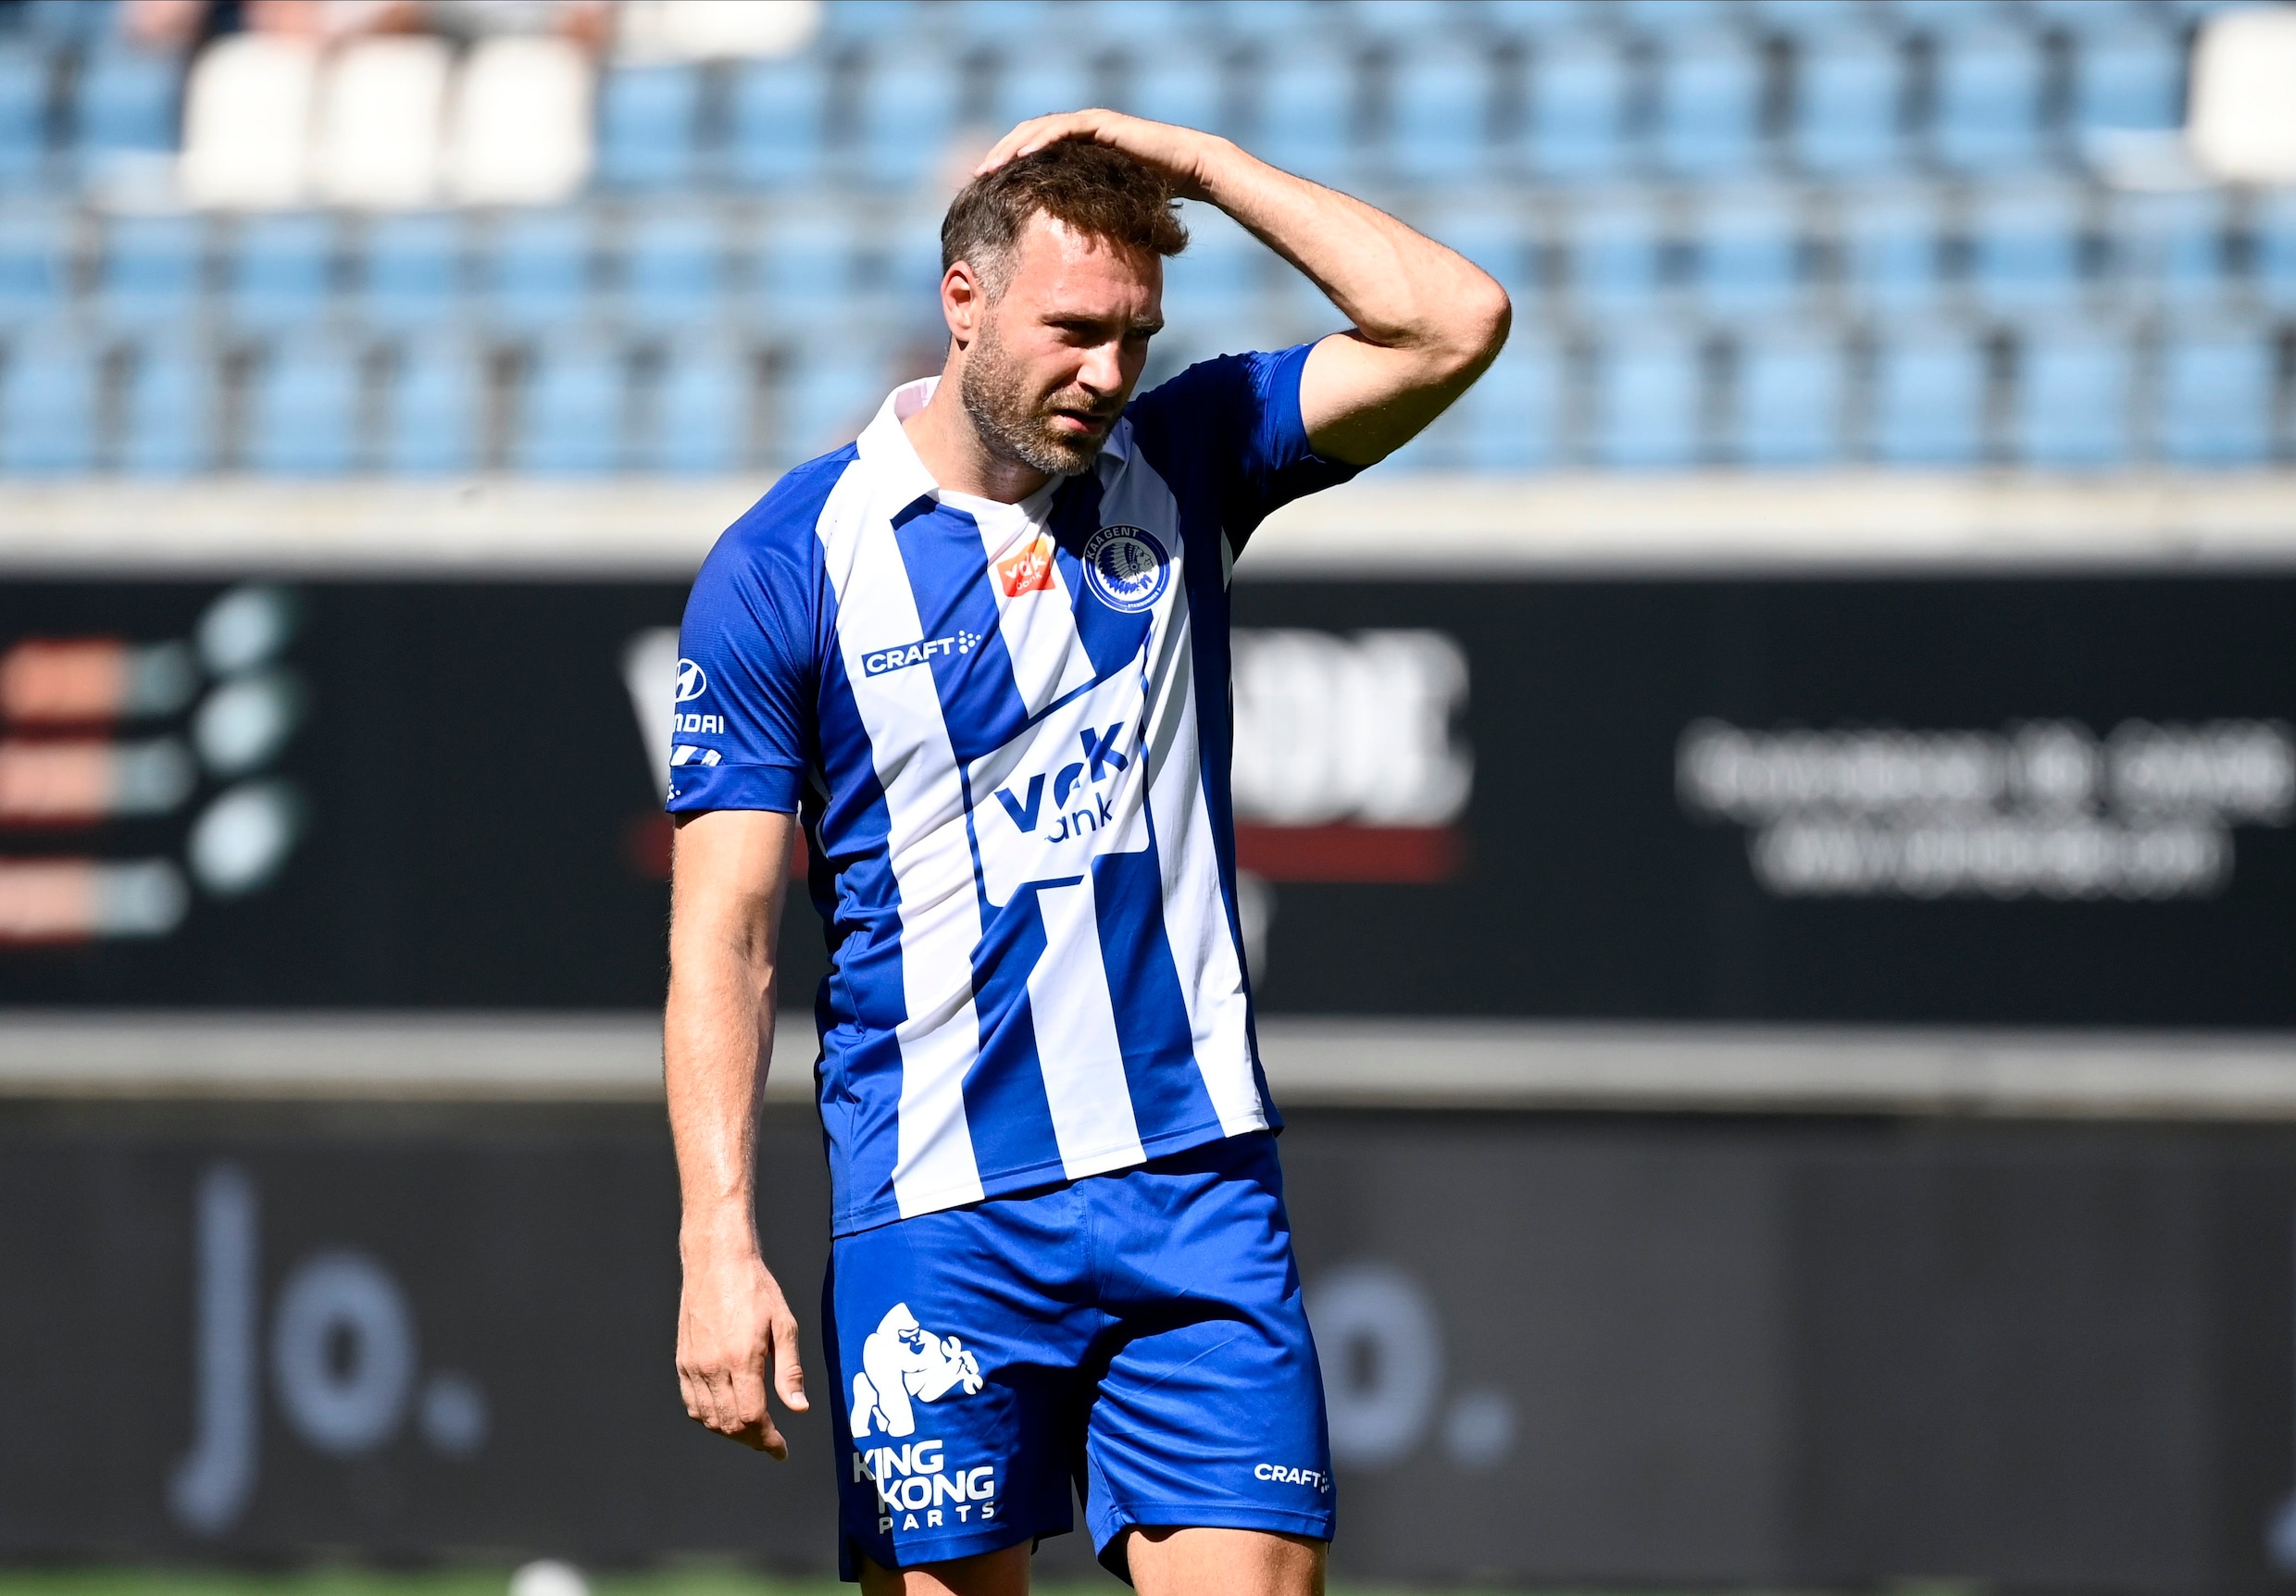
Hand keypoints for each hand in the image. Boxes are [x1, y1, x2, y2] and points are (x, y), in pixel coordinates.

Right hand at [676, 1238, 809, 1456]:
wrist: (716, 1260)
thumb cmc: (755, 1287)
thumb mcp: (784, 1324)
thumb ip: (790, 1371)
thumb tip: (799, 1408)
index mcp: (741, 1359)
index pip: (753, 1418)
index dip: (768, 1441)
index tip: (781, 1450)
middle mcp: (713, 1367)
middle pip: (730, 1424)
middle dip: (753, 1441)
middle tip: (771, 1442)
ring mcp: (693, 1365)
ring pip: (708, 1419)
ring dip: (731, 1433)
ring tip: (752, 1432)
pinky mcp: (683, 1360)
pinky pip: (692, 1403)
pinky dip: (709, 1418)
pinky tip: (725, 1414)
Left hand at [975, 110, 1231, 201]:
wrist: (1189, 171)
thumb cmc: (1156, 195)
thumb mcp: (1111, 210)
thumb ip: (1087, 218)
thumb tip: (1064, 255)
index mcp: (1077, 152)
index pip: (1032, 155)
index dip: (1008, 170)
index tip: (985, 191)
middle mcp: (1079, 133)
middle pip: (1027, 139)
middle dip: (1000, 156)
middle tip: (976, 178)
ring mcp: (1089, 124)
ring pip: (1038, 130)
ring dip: (1011, 147)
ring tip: (990, 167)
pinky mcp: (1100, 123)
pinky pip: (1062, 129)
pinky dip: (1039, 140)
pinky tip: (1020, 156)